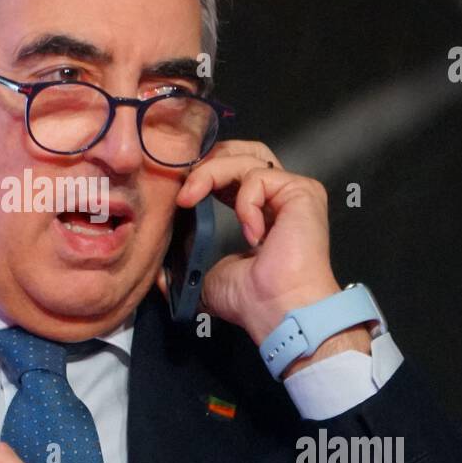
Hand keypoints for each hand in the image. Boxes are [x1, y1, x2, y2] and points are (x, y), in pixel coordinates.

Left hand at [167, 140, 369, 366]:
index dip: (203, 171)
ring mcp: (292, 192)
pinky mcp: (302, 192)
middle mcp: (278, 197)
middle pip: (242, 150)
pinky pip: (259, 177)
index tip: (180, 190)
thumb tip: (159, 270)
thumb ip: (188, 260)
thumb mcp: (206, 275)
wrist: (278, 311)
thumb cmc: (253, 300)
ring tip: (192, 199)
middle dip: (208, 160)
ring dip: (210, 174)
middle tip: (185, 184)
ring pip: (245, 158)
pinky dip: (245, 202)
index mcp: (258, 211)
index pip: (230, 170)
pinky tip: (252, 234)